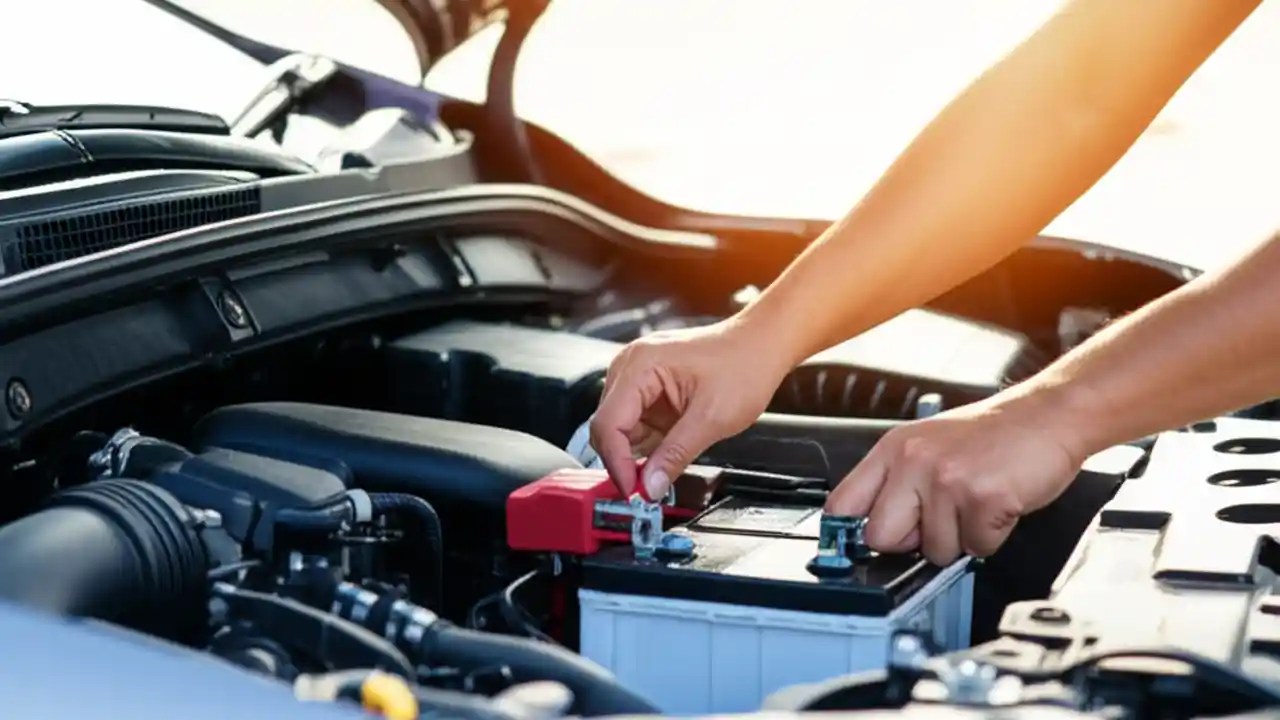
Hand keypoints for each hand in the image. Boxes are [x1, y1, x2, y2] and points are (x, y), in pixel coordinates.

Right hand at [591, 319, 789, 498]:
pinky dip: (650, 440)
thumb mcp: (712, 418)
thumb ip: (675, 455)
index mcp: (641, 365)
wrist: (762, 345)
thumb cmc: (745, 365)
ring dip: (640, 449)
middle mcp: (631, 365)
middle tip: (648, 486)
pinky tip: (673, 440)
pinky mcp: (647, 386)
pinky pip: (636, 422)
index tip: (632, 490)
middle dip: (625, 459)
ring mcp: (637, 374)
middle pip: (607, 426)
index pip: (608, 423)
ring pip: (620, 428)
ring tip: (673, 453)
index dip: (616, 463)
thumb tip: (649, 486)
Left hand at [824, 390, 1089, 564]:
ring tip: (976, 503)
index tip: (850, 553)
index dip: (845, 537)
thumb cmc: (994, 435)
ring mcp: (946, 480)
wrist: (1049, 415)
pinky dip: (991, 537)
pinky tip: (998, 506)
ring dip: (961, 539)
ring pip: (934, 550)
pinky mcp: (982, 498)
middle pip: (881, 538)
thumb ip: (898, 483)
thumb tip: (874, 534)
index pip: (843, 504)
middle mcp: (913, 461)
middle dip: (911, 543)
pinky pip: (977, 548)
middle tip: (940, 521)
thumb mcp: (929, 445)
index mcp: (894, 449)